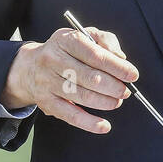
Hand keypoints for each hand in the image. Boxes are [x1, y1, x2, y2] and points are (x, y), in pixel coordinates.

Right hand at [1, 26, 138, 134]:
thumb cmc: (65, 51)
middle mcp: (53, 60)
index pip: (95, 55)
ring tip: (117, 101)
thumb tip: (120, 58)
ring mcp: (48, 82)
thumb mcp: (84, 35)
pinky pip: (70, 115)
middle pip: (90, 77)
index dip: (117, 67)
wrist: (30, 67)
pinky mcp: (46, 102)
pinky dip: (89, 123)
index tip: (132, 74)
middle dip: (113, 86)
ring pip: (82, 96)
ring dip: (105, 102)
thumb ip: (105, 41)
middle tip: (125, 90)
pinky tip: (104, 125)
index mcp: (66, 40)